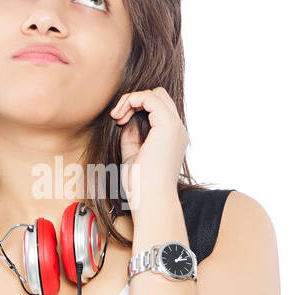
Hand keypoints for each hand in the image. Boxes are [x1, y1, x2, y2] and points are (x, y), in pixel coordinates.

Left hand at [109, 86, 189, 210]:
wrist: (150, 200)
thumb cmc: (141, 186)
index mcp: (171, 138)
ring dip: (132, 99)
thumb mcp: (132, 155)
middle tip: (117, 116)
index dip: (136, 108)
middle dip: (135, 100)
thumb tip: (126, 120)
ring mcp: (175, 127)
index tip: (119, 121)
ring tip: (117, 116)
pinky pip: (150, 98)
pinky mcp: (168, 126)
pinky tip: (120, 116)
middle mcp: (177, 130)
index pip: (157, 108)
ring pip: (155, 93)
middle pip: (159, 96)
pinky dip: (132, 101)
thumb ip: (131, 137)